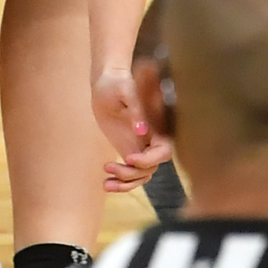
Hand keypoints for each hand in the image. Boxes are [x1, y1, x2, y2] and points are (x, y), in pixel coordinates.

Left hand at [93, 68, 170, 190]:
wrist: (105, 84)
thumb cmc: (117, 83)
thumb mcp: (126, 91)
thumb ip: (136, 109)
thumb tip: (143, 131)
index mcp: (157, 125)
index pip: (163, 152)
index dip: (148, 159)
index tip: (128, 158)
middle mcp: (151, 140)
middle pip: (150, 168)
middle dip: (132, 173)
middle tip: (110, 167)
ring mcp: (140, 147)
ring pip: (140, 175)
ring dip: (125, 184)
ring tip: (106, 183)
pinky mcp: (128, 151)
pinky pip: (130, 173)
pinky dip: (120, 183)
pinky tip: (105, 183)